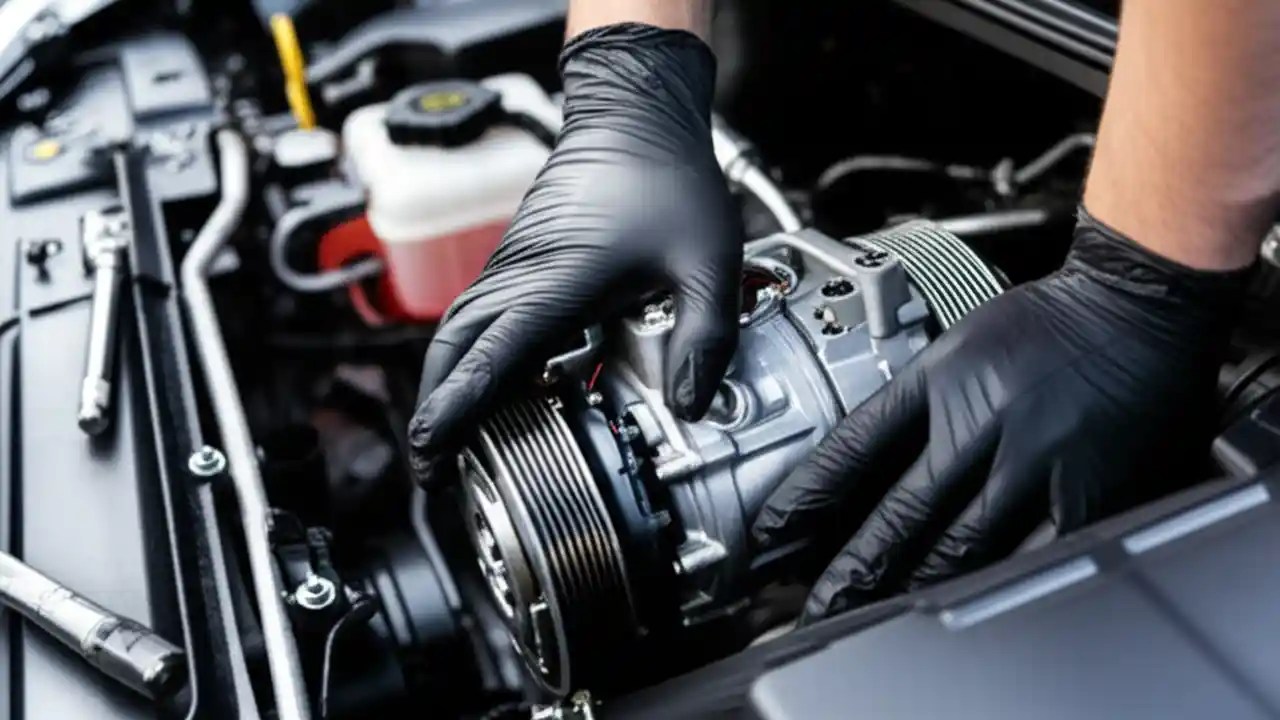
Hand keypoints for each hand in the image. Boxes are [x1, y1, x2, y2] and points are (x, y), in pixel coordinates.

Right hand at [409, 24, 742, 483]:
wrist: (639, 115)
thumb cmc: (667, 178)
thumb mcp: (707, 263)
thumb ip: (706, 338)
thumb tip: (690, 406)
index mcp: (553, 284)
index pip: (486, 361)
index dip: (454, 415)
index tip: (433, 459)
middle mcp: (520, 277)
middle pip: (453, 353)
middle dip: (436, 412)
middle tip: (436, 468)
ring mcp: (516, 267)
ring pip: (461, 335)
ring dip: (449, 385)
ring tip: (452, 439)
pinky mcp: (525, 262)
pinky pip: (484, 318)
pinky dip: (474, 358)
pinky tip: (495, 385)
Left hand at [752, 209, 1248, 622]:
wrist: (1137, 304)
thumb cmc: (1051, 322)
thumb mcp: (960, 341)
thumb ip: (916, 397)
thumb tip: (865, 455)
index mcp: (942, 376)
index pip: (854, 445)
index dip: (807, 496)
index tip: (773, 532)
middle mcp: (982, 418)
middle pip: (901, 510)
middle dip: (851, 567)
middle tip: (815, 605)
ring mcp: (1035, 458)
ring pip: (960, 544)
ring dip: (910, 587)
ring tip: (871, 618)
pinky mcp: (1088, 491)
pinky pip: (1031, 554)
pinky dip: (990, 584)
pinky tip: (960, 603)